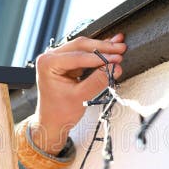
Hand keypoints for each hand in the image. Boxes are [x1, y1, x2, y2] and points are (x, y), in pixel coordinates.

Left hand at [32, 34, 126, 153]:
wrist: (52, 122)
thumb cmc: (59, 112)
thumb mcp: (81, 97)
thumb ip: (98, 81)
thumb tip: (115, 67)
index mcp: (47, 63)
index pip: (77, 56)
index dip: (99, 57)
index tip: (116, 59)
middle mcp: (50, 57)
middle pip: (80, 46)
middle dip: (103, 48)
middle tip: (120, 48)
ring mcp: (57, 58)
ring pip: (83, 47)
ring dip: (102, 48)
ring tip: (119, 46)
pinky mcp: (66, 62)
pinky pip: (84, 54)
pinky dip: (98, 53)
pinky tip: (111, 48)